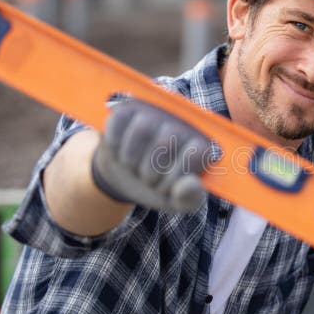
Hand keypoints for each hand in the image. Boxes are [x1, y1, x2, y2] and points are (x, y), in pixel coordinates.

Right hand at [91, 99, 209, 211]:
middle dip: (149, 171)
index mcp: (199, 146)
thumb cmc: (157, 188)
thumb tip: (190, 184)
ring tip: (133, 167)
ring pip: (142, 128)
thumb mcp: (175, 202)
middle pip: (165, 142)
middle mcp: (181, 124)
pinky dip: (114, 144)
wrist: (125, 180)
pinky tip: (119, 152)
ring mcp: (155, 114)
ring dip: (131, 159)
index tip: (165, 188)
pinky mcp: (128, 111)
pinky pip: (119, 121)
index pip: (196, 151)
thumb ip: (189, 198)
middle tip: (147, 179)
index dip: (175, 175)